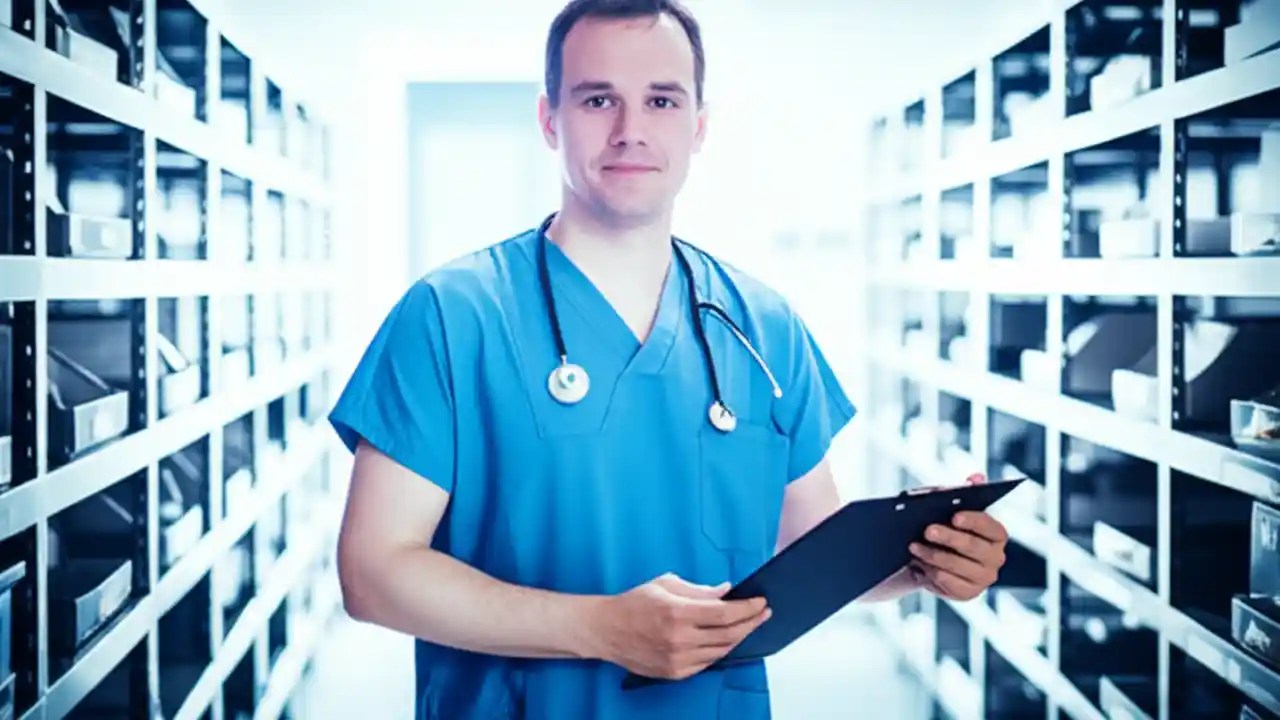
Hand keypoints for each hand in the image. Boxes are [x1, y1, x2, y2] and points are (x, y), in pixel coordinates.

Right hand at [586, 573, 770, 680]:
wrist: (607, 630)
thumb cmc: (635, 603)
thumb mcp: (665, 584)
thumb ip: (699, 590)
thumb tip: (726, 591)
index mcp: (678, 612)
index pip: (725, 614)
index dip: (747, 608)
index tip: (761, 602)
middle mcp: (680, 639)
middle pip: (728, 634)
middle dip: (751, 622)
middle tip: (763, 613)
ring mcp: (677, 659)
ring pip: (721, 651)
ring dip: (739, 638)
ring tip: (748, 625)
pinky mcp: (674, 672)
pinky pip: (707, 663)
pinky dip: (720, 651)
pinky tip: (727, 640)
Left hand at [907, 473, 1008, 600]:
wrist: (931, 557)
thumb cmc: (944, 526)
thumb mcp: (950, 507)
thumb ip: (962, 492)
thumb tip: (976, 478)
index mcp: (997, 535)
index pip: (991, 527)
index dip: (974, 521)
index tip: (954, 516)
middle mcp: (996, 558)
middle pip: (973, 547)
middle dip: (949, 538)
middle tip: (927, 530)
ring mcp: (983, 578)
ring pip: (957, 566)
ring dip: (933, 556)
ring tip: (913, 547)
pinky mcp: (968, 593)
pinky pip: (949, 584)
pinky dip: (931, 573)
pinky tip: (918, 565)